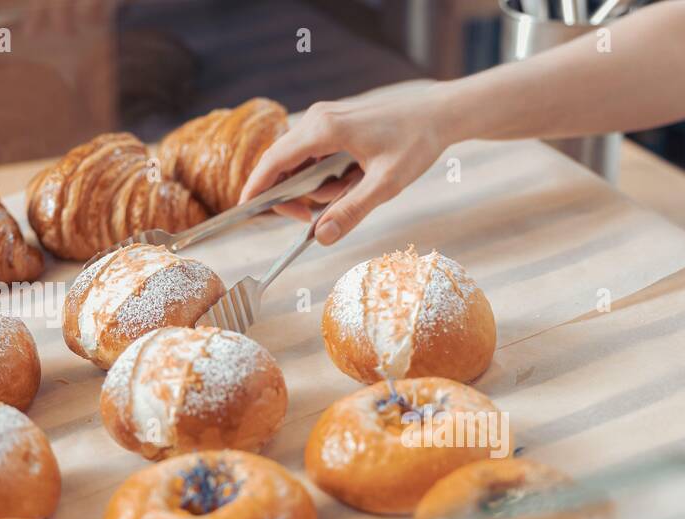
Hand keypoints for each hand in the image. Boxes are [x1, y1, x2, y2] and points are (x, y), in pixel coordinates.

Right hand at [239, 89, 451, 244]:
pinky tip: (352, 181)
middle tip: (312, 220)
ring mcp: (325, 119)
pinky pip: (315, 157)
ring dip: (315, 188)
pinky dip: (325, 177)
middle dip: (290, 196)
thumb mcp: (385, 185)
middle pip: (280, 162)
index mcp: (324, 129)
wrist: (438, 115)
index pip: (274, 160)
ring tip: (350, 191)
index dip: (256, 187)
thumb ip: (351, 211)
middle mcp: (318, 119)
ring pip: (299, 163)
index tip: (247, 211)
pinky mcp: (334, 124)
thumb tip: (321, 237)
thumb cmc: (415, 143)